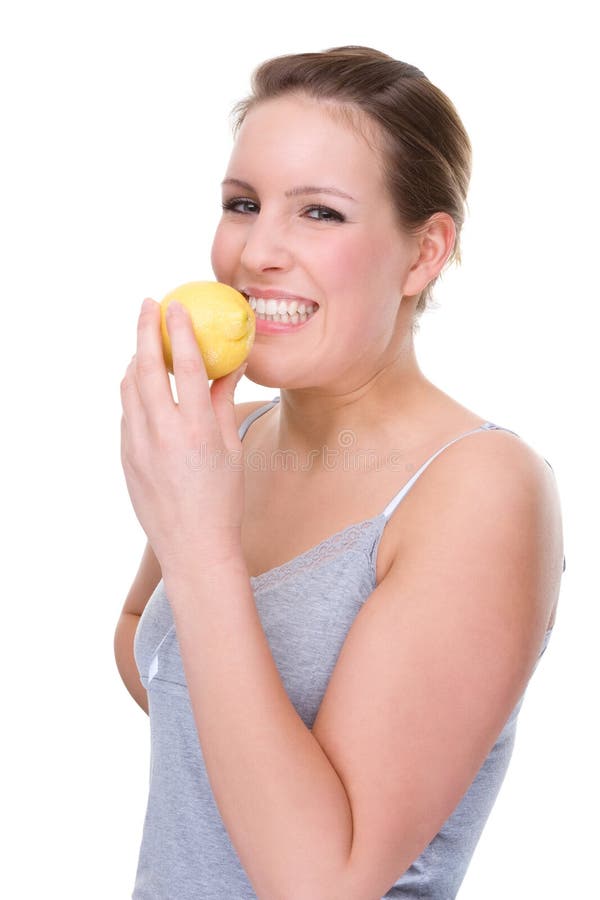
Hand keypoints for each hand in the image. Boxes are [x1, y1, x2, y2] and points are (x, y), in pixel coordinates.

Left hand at [120, 298, 247, 575]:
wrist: (193, 545)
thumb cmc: (221, 498)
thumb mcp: (229, 448)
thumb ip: (222, 403)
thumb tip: (228, 365)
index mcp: (197, 431)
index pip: (186, 368)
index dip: (180, 332)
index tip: (176, 306)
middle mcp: (163, 434)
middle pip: (145, 368)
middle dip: (145, 331)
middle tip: (148, 305)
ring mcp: (138, 446)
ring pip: (128, 388)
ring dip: (135, 359)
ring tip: (144, 342)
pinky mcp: (126, 457)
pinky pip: (127, 413)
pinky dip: (133, 391)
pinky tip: (143, 386)